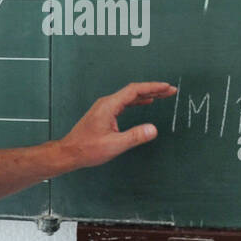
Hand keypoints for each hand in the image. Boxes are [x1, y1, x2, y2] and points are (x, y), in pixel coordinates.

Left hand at [58, 81, 176, 169]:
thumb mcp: (114, 145)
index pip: (134, 91)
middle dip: (154, 89)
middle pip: (134, 91)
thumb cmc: (87, 149)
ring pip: (130, 96)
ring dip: (147, 95)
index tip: (166, 87)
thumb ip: (135, 136)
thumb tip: (153, 129)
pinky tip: (146, 102)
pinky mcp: (105, 113)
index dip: (152, 87)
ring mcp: (105, 107)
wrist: (69, 152)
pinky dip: (138, 101)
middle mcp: (107, 103)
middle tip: (171, 90)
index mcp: (109, 106)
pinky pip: (125, 102)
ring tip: (163, 95)